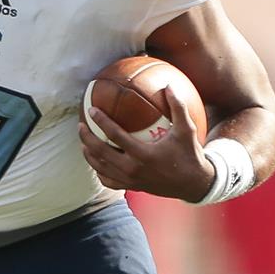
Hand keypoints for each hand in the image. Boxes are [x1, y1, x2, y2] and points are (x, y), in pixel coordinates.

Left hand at [79, 99, 213, 200]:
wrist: (194, 184)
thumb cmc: (190, 154)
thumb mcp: (187, 130)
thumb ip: (178, 107)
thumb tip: (168, 85)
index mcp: (143, 154)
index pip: (115, 135)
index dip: (101, 121)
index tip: (92, 110)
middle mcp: (133, 169)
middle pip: (100, 153)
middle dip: (87, 138)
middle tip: (81, 125)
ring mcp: (130, 180)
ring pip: (100, 168)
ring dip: (88, 154)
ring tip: (83, 141)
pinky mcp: (131, 188)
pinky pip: (108, 181)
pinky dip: (99, 172)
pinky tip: (96, 162)